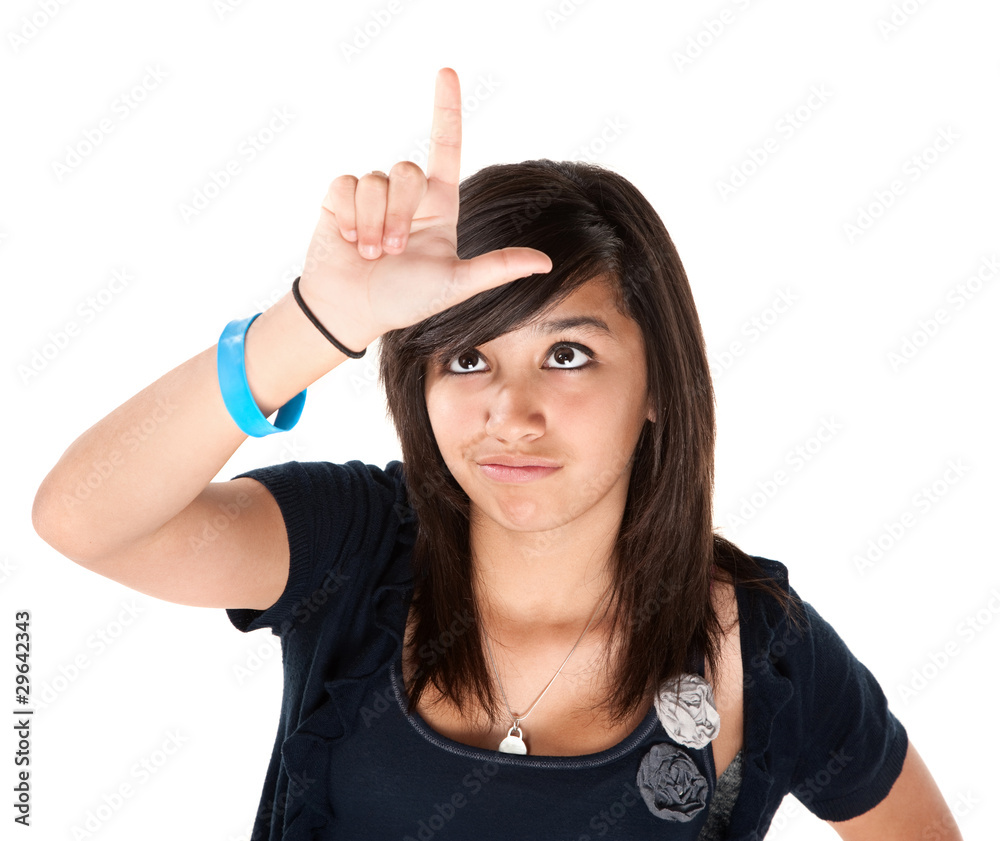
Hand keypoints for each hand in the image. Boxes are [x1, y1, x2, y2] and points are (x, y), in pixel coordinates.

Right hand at [298, 67, 551, 348]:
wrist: (351, 311)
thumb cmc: (404, 300)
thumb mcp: (455, 284)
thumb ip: (497, 268)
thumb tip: (547, 262)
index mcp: (438, 207)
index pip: (445, 147)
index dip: (446, 110)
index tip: (447, 72)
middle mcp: (407, 196)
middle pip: (407, 170)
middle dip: (398, 214)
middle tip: (391, 251)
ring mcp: (373, 195)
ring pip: (375, 179)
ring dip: (372, 222)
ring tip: (368, 252)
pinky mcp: (340, 198)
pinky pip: (346, 185)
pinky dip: (348, 216)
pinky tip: (347, 239)